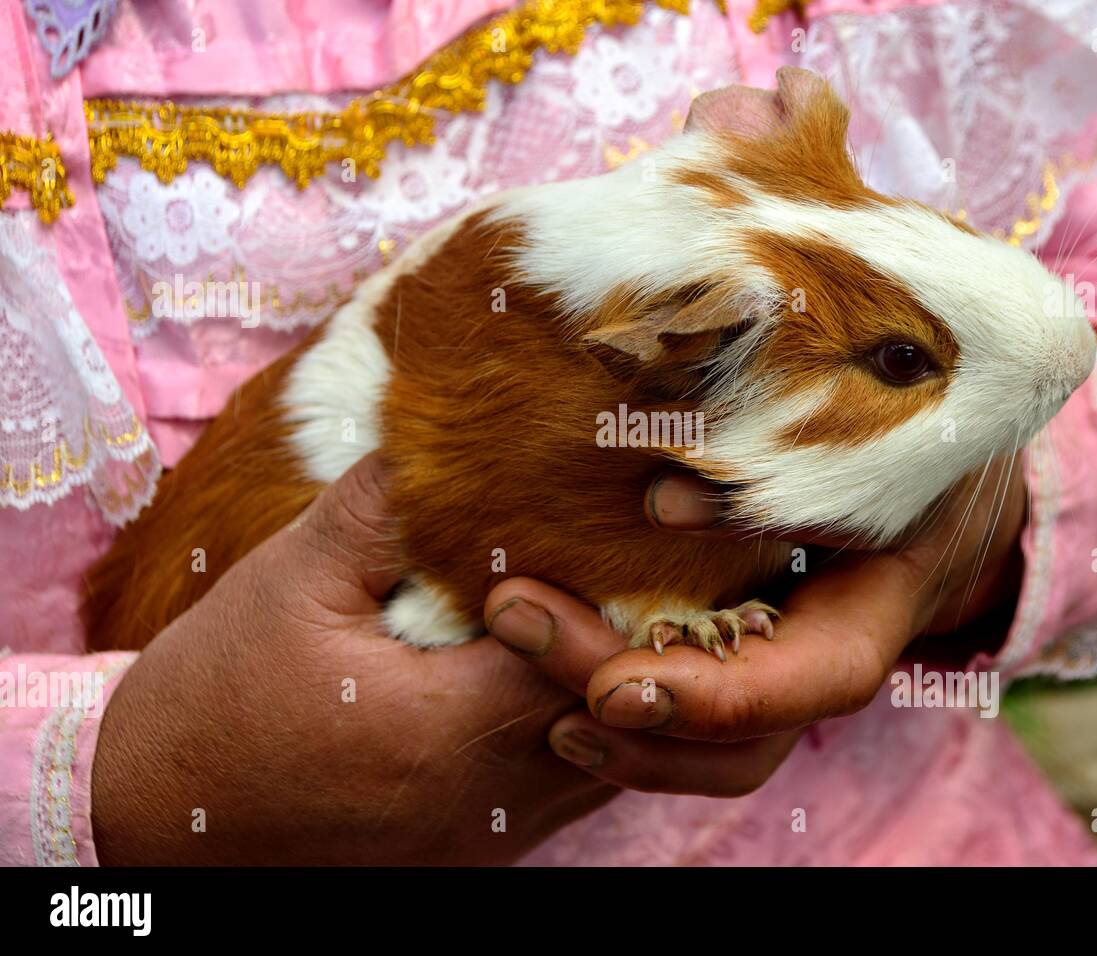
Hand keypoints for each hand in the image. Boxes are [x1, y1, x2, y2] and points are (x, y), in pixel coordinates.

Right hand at [91, 454, 800, 863]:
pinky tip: (559, 675)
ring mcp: (486, 835)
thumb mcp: (291, 579)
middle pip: (615, 711)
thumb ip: (384, 507)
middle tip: (642, 560)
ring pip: (604, 759)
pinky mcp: (472, 850)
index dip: (615, 591)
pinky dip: (579, 731)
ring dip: (614, 687)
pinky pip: (564, 790)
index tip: (615, 527)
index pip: (589, 657)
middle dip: (631, 635)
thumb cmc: (216, 694)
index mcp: (448, 730)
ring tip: (615, 610)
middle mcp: (487, 798)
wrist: (155, 814)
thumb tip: (447, 430)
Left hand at [487, 454, 1025, 746]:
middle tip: (518, 624)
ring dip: (610, 725)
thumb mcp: (865, 459)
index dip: (699, 701)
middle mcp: (813, 677)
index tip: (610, 691)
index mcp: (858, 632)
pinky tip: (547, 665)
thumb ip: (780, 493)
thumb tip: (663, 504)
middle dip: (618, 700)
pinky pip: (684, 707)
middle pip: (726, 734)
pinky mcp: (739, 658)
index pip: (786, 691)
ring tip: (519, 670)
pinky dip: (617, 696)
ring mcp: (776, 679)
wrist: (928, 484)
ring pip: (704, 747)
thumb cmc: (903, 458)